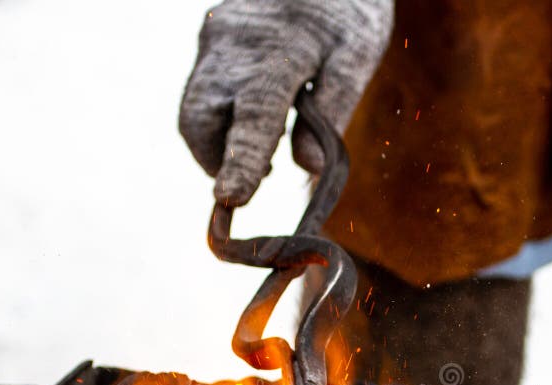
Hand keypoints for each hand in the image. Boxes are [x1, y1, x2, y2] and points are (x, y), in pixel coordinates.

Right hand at [180, 0, 393, 206]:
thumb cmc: (347, 8)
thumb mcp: (357, 56)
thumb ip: (332, 110)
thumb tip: (306, 167)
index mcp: (278, 55)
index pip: (253, 118)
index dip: (240, 162)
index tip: (229, 199)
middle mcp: (234, 48)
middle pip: (200, 121)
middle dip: (217, 162)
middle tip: (255, 178)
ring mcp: (215, 41)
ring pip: (193, 110)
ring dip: (215, 145)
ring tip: (260, 152)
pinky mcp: (211, 36)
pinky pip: (202, 91)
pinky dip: (218, 120)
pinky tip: (251, 121)